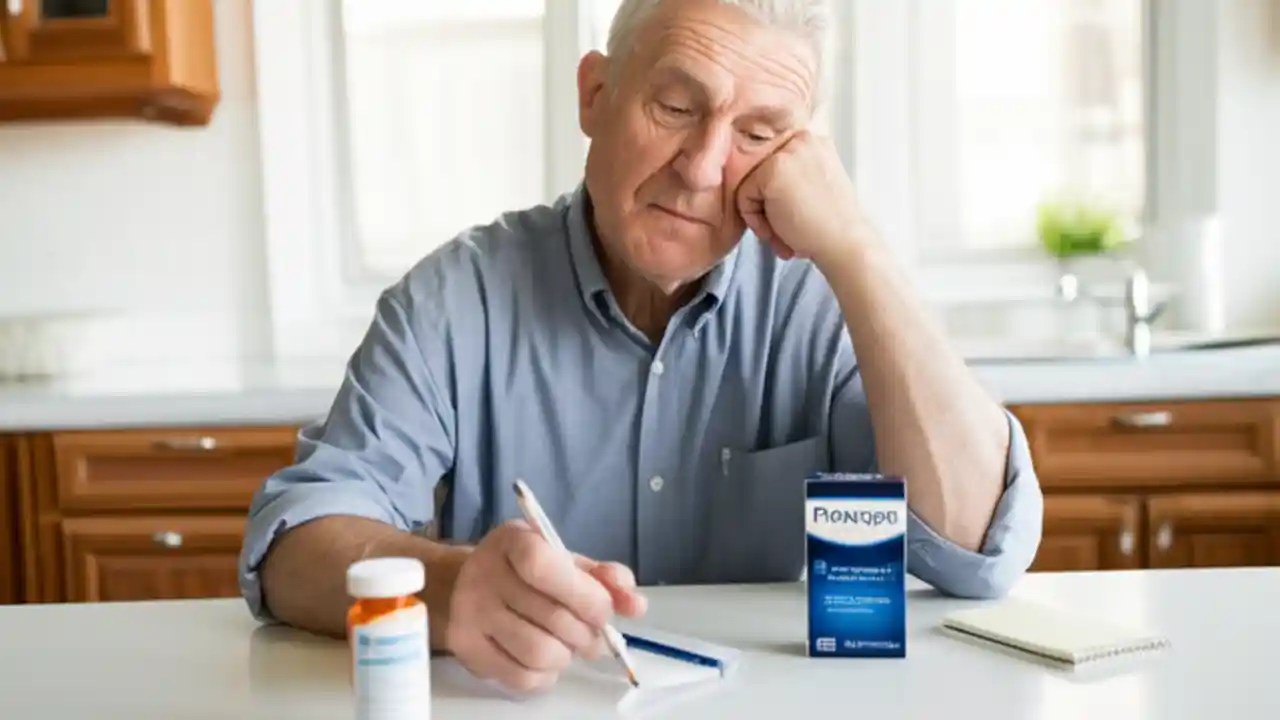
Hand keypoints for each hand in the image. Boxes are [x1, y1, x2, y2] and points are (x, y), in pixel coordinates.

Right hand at [444, 520, 646, 692]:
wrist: (468, 583)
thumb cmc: (526, 570)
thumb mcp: (565, 560)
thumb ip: (604, 578)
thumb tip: (636, 605)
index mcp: (513, 541)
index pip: (544, 567)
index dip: (584, 595)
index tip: (603, 610)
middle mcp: (485, 573)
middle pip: (552, 617)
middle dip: (586, 633)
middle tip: (591, 633)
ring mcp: (470, 612)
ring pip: (539, 652)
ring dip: (566, 656)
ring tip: (566, 645)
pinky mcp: (465, 647)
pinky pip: (521, 677)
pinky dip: (546, 675)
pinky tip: (545, 659)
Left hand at [736, 130, 874, 265]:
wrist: (844, 243)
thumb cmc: (829, 224)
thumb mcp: (814, 185)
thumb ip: (791, 175)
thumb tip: (760, 185)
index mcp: (813, 141)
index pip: (773, 163)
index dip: (776, 196)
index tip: (792, 216)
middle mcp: (801, 138)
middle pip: (760, 173)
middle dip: (768, 207)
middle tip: (789, 231)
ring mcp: (787, 153)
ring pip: (750, 185)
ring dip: (764, 217)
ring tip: (786, 236)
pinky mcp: (772, 172)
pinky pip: (744, 198)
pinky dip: (757, 222)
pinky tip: (781, 234)